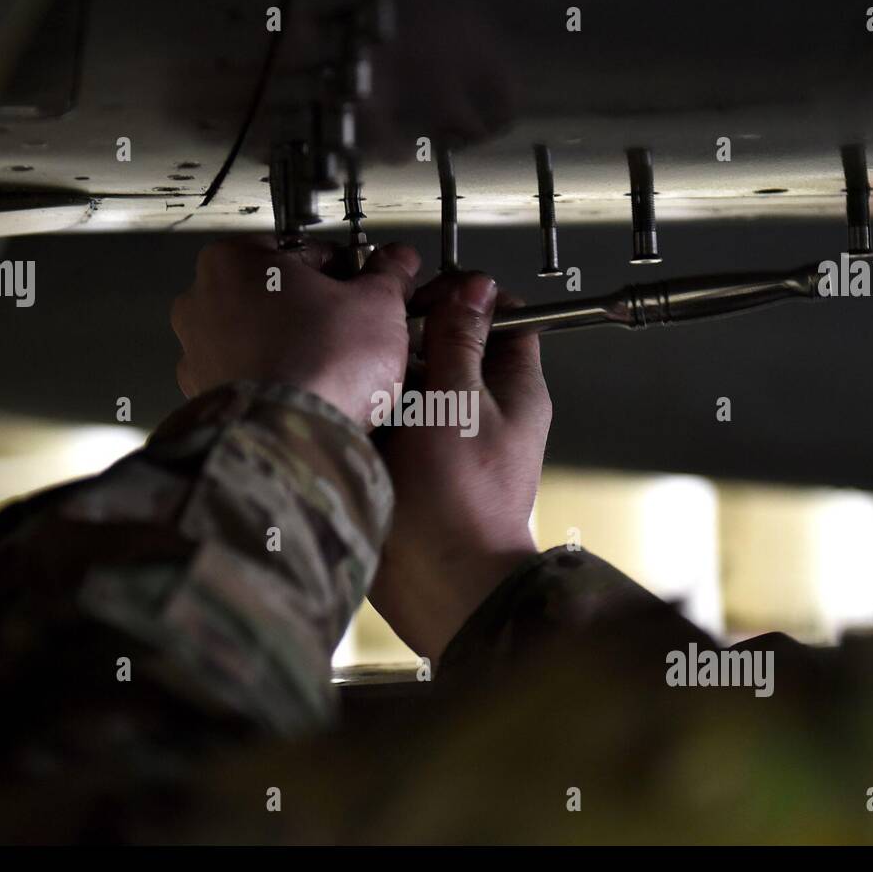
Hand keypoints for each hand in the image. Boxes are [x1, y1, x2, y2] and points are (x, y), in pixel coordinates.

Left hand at [171, 235, 420, 427]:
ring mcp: (198, 351)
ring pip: (260, 338)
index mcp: (234, 259)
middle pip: (277, 294)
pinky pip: (248, 378)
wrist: (290, 438)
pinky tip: (308, 392)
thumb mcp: (377, 305)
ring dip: (294, 346)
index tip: (365, 289)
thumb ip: (388, 276)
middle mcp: (202, 301)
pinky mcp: (203, 396)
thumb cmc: (320, 366)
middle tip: (353, 330)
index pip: (305, 251)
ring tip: (334, 367)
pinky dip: (275, 382)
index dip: (347, 271)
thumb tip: (396, 265)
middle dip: (316, 311)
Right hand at [369, 273, 551, 663]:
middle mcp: (485, 409)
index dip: (468, 296)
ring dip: (390, 378)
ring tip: (369, 387)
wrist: (439, 584)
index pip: (505, 315)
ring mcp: (448, 437)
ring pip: (417, 381)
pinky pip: (394, 419)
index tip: (427, 298)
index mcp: (515, 389)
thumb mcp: (458, 401)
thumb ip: (461, 340)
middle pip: (452, 345)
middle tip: (385, 344)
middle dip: (415, 339)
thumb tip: (472, 287)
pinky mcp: (416, 463)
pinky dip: (376, 412)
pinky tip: (357, 415)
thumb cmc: (461, 501)